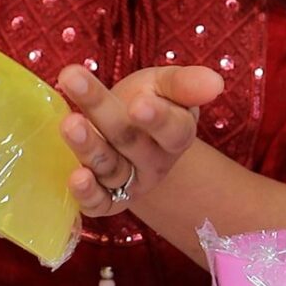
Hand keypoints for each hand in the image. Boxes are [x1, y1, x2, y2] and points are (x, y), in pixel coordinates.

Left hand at [57, 64, 223, 216]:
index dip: (158, 119)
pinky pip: (99, 203)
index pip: (173, 130)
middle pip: (129, 140)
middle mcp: (153, 163)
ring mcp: (129, 183)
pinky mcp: (106, 201)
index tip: (139, 104)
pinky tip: (74, 178)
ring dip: (88, 148)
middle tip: (74, 82)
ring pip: (110, 168)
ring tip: (68, 124)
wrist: (128, 132)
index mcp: (177, 134)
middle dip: (102, 112)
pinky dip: (87, 194)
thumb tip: (216, 81)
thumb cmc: (148, 100)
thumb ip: (186, 84)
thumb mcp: (166, 85)